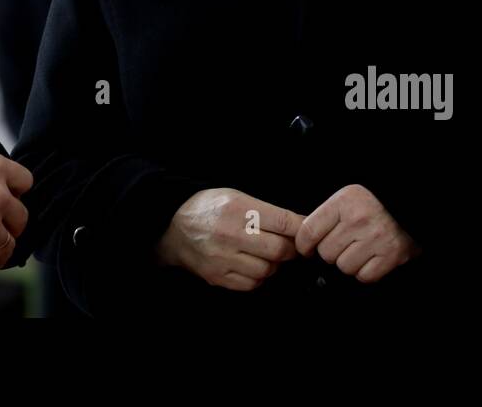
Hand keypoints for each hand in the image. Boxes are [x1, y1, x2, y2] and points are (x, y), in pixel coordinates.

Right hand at [154, 188, 303, 290]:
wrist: (173, 227)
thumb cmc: (209, 208)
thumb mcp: (236, 197)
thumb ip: (266, 211)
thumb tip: (300, 225)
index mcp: (238, 208)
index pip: (283, 222)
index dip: (301, 230)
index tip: (308, 234)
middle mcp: (230, 234)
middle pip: (279, 250)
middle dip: (290, 250)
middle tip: (289, 246)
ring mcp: (223, 258)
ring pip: (267, 270)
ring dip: (273, 264)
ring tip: (265, 254)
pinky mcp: (218, 276)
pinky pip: (252, 284)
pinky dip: (258, 277)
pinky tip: (252, 265)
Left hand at [295, 183, 420, 283]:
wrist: (408, 207)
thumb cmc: (373, 204)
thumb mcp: (347, 199)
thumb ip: (326, 217)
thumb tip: (302, 241)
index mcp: (344, 201)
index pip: (309, 231)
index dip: (303, 245)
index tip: (306, 249)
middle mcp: (359, 219)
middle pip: (326, 253)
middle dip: (331, 252)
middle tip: (343, 244)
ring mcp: (376, 238)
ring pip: (344, 267)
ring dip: (348, 262)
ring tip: (359, 249)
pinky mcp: (391, 255)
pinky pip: (364, 276)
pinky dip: (365, 271)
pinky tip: (370, 257)